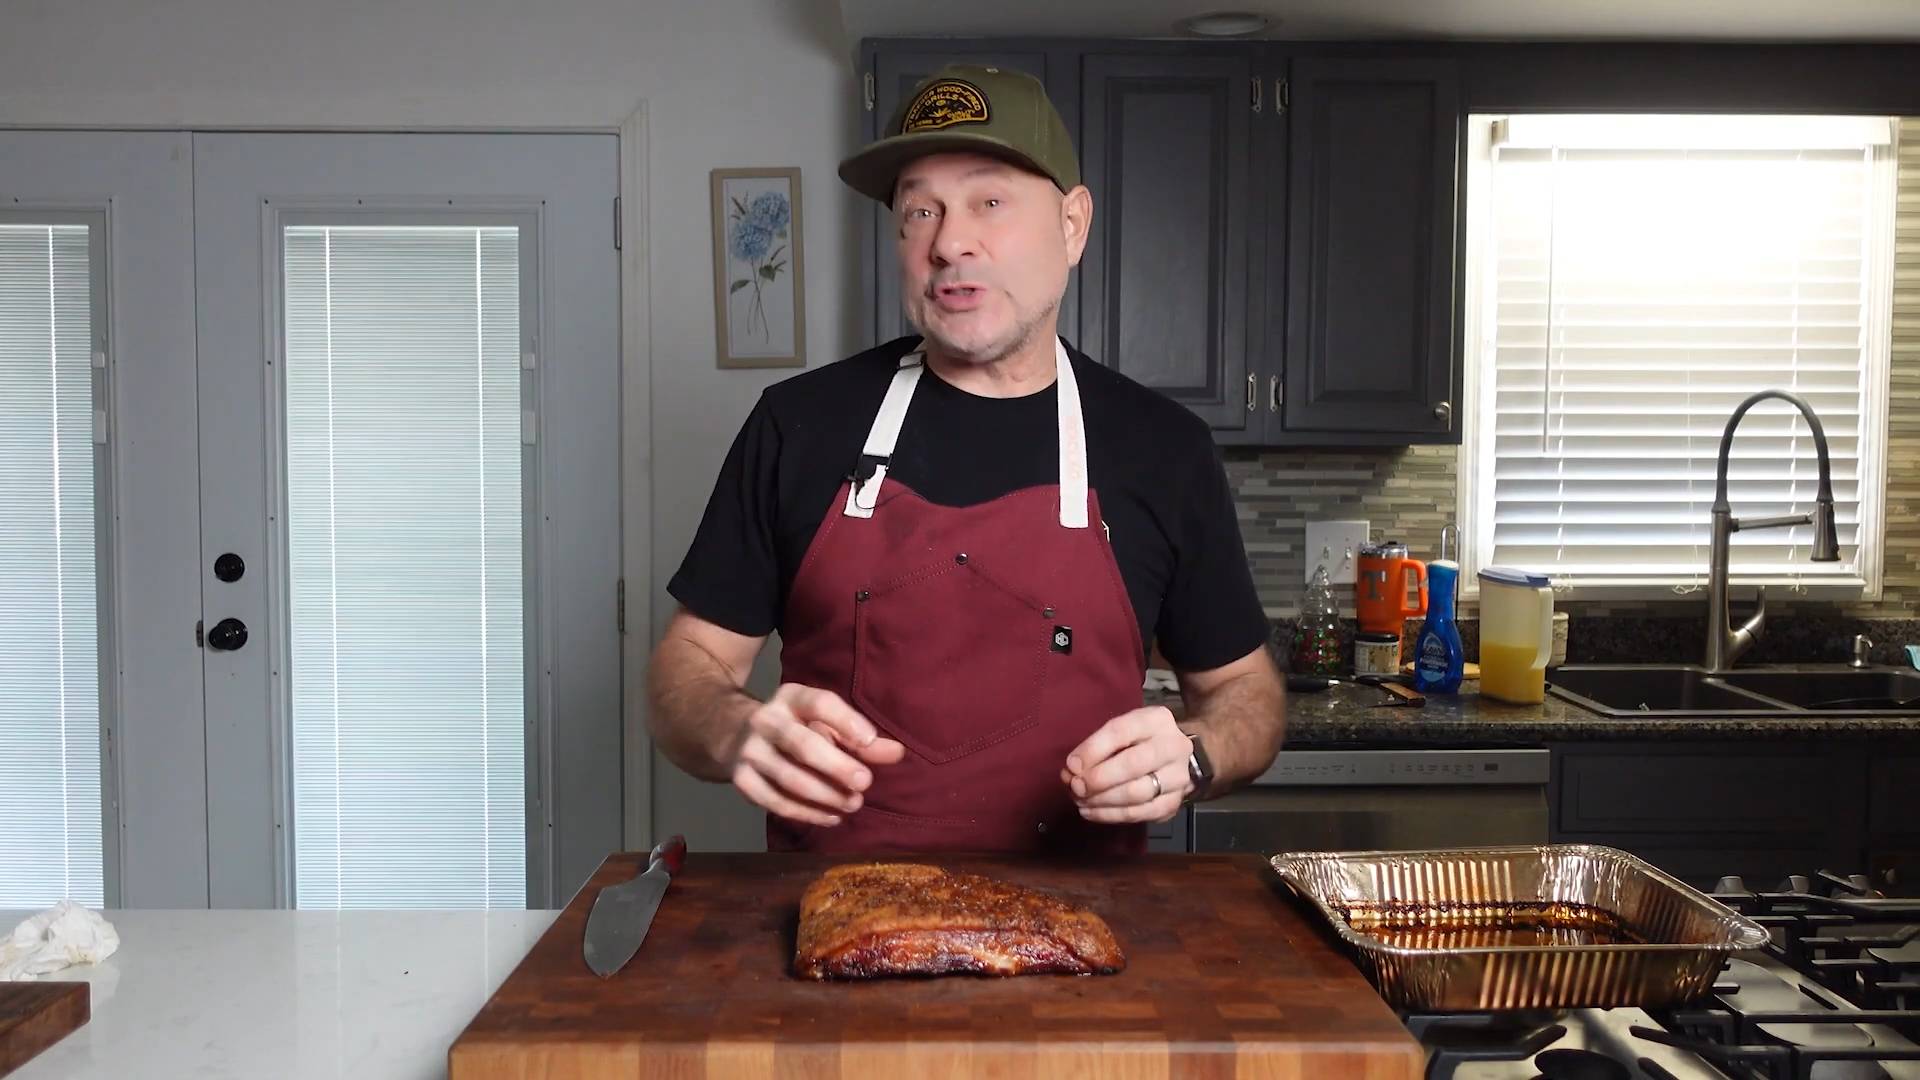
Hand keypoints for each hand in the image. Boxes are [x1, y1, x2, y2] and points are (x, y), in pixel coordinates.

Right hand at [727, 684, 905, 827]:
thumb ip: (862, 739)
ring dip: (825, 795)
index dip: (845, 721)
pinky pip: (775, 801)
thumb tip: (898, 753)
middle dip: (836, 766)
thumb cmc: (796, 728)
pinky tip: (831, 817)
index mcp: (791, 697)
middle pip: (801, 744)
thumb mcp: (826, 724)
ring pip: (789, 777)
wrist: (733, 735)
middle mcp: (766, 720)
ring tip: (853, 804)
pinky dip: (806, 813)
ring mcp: (750, 751)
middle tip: (864, 783)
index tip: (870, 740)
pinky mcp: (741, 779)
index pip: (819, 704)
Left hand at [1060, 706, 1190, 823]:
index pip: (1121, 732)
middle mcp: (1174, 747)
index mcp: (1157, 720)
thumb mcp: (1120, 730)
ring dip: (1102, 800)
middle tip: (1076, 787)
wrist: (1175, 758)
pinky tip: (1091, 812)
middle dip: (1099, 779)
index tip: (1071, 765)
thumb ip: (1096, 747)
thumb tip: (1072, 770)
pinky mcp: (1175, 803)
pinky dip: (1111, 815)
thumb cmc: (1138, 741)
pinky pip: (1141, 814)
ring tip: (1081, 800)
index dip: (1092, 750)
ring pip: (1138, 793)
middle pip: (1133, 765)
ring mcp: (1179, 777)